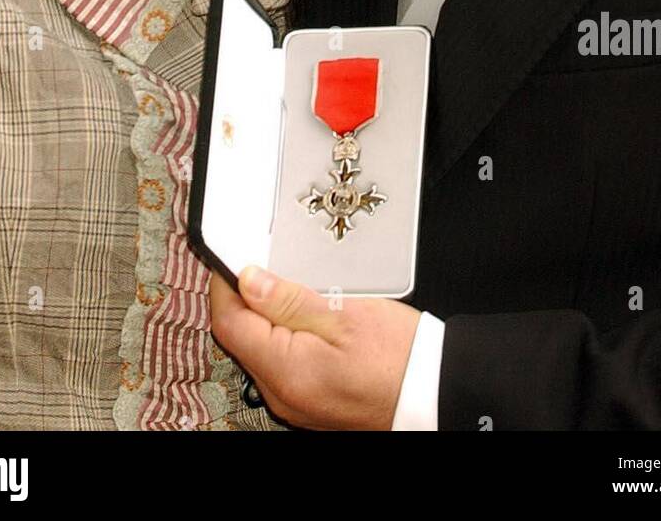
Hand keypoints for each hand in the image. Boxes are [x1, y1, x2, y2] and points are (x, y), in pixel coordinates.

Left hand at [209, 266, 420, 430]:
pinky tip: (307, 318)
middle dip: (246, 299)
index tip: (233, 259)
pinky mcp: (311, 400)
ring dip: (268, 317)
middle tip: (264, 265)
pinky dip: (286, 337)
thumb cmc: (399, 356)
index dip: (225, 285)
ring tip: (292, 287)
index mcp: (285, 370)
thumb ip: (289, 299)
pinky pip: (283, 364)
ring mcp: (297, 401)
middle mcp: (283, 394)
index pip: (230, 322)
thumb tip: (247, 280)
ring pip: (262, 350)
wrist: (435, 391)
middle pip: (242, 337)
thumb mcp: (343, 313)